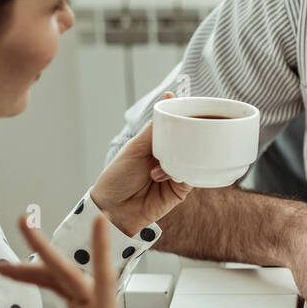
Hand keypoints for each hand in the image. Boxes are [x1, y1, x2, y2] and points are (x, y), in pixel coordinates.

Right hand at [0, 213, 132, 307]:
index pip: (105, 284)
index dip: (100, 251)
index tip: (100, 221)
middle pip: (76, 278)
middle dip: (46, 254)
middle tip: (23, 222)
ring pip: (66, 280)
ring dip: (35, 271)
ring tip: (2, 268)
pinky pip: (63, 288)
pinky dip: (39, 280)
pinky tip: (14, 274)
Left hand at [90, 91, 193, 235]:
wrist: (113, 209)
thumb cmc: (117, 178)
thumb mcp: (134, 149)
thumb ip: (153, 132)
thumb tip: (166, 106)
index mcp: (157, 145)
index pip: (174, 127)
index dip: (181, 114)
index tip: (182, 98)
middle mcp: (170, 157)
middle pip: (189, 141)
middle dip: (192, 132)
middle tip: (191, 124)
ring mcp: (177, 173)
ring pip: (193, 158)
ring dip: (183, 156)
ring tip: (163, 162)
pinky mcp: (181, 190)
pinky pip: (192, 177)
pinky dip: (184, 172)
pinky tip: (168, 174)